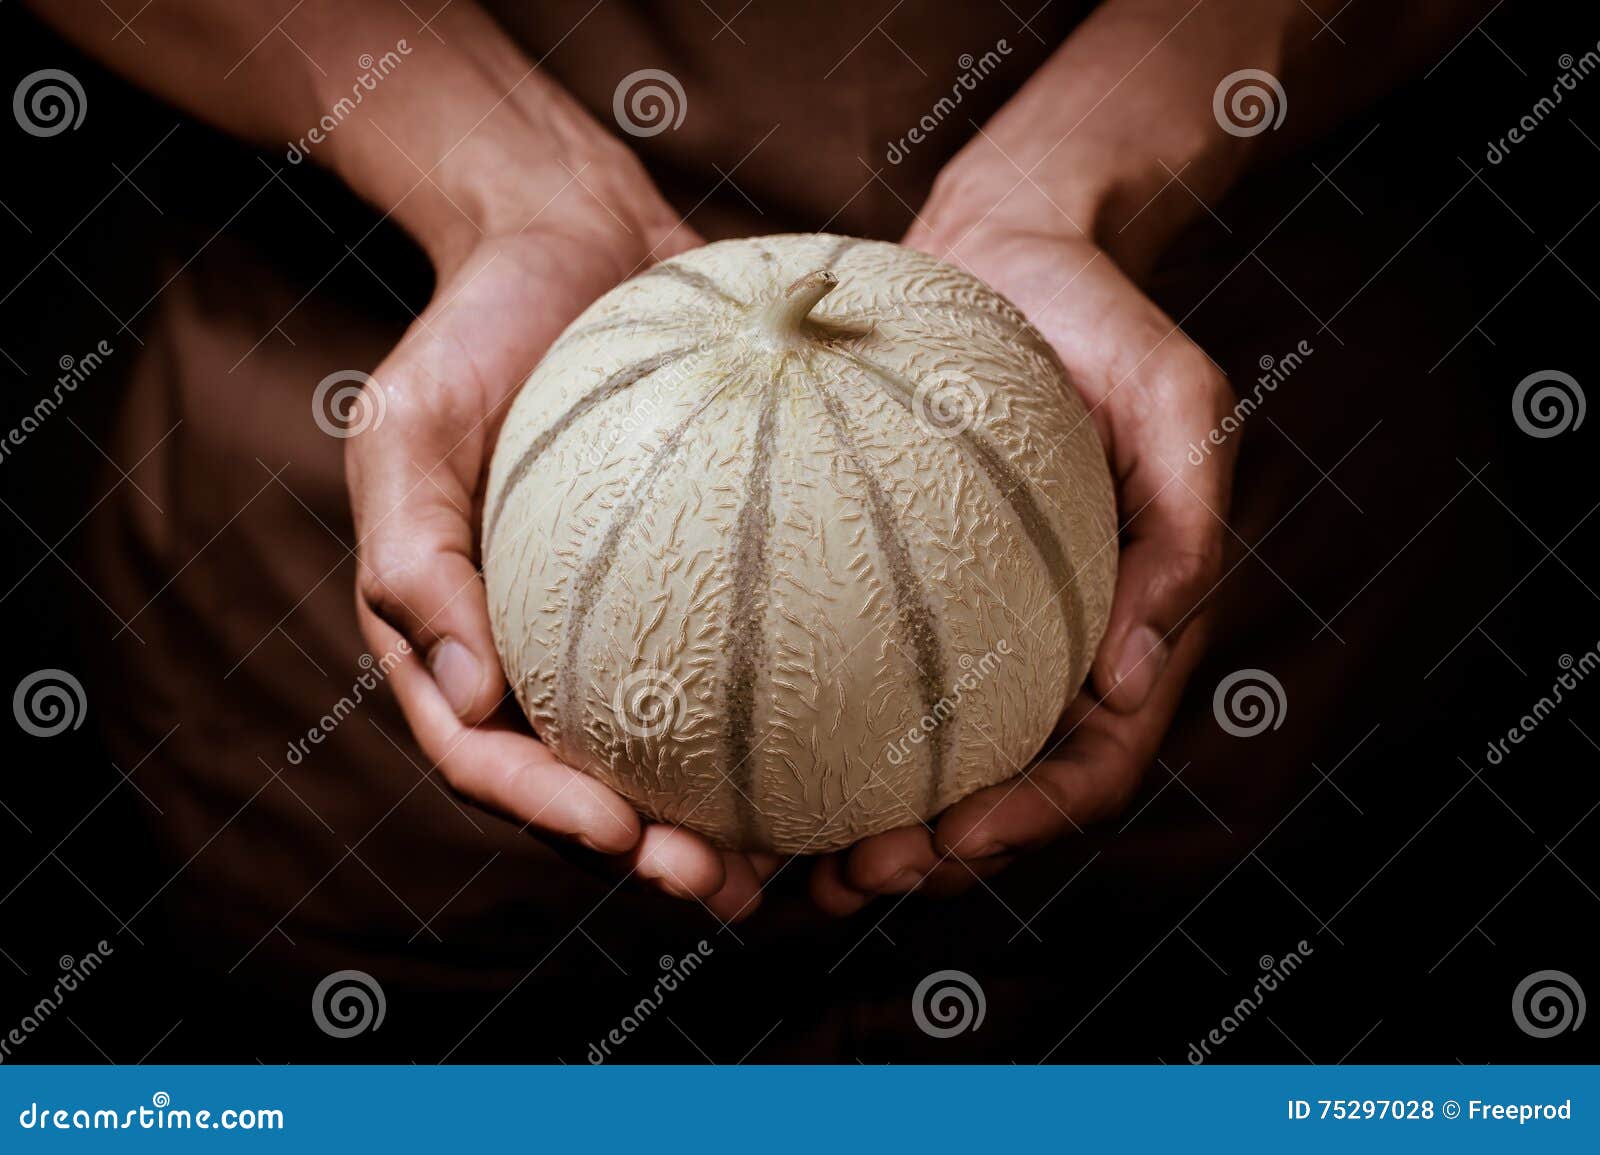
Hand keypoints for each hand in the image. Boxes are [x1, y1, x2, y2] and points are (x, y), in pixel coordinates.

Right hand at [346, 159, 775, 921]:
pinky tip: (862, 731)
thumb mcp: (406, 430)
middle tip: (730, 886)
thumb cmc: (474, 333)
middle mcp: (542, 648)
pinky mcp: (701, 572)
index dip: (552, 816)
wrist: (570, 241)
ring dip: (731, 812)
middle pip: (591, 783)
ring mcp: (624, 616)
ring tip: (808, 855)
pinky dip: (792, 698)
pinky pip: (748, 644)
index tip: (626, 841)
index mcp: (457, 640)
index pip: (489, 760)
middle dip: (657, 851)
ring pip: (676, 742)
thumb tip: (466, 700)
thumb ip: (413, 561)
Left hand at [812, 222, 1235, 913]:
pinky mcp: (889, 578)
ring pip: (911, 752)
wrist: (1013, 252)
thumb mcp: (1178, 402)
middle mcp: (1041, 646)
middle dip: (920, 853)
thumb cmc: (1105, 320)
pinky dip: (798, 717)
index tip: (946, 847)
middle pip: (989, 789)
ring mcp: (968, 621)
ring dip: (848, 817)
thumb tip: (1139, 680)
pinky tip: (726, 733)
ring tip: (768, 855)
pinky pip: (845, 663)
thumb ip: (1183, 531)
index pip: (1088, 763)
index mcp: (1120, 629)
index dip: (1025, 824)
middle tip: (837, 879)